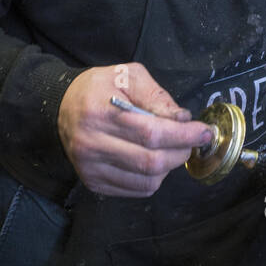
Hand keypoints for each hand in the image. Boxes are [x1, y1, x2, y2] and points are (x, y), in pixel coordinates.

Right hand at [57, 63, 212, 196]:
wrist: (61, 107)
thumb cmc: (99, 88)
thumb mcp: (127, 75)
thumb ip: (156, 95)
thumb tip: (182, 119)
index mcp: (100, 112)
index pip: (151, 133)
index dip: (184, 135)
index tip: (204, 132)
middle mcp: (92, 144)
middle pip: (151, 161)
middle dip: (181, 152)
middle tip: (192, 141)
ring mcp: (91, 167)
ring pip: (146, 180)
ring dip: (169, 167)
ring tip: (171, 149)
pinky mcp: (93, 182)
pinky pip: (136, 190)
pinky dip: (154, 178)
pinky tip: (153, 160)